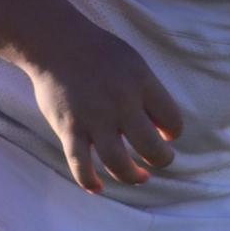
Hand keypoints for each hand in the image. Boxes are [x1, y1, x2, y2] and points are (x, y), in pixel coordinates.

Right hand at [18, 19, 184, 193]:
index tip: (167, 134)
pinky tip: (99, 188)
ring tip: (140, 177)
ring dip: (133, 177)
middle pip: (151, 147)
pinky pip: (80, 164)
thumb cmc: (100, 53)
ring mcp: (93, 118)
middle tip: (160, 159)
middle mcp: (120, 103)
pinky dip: (90, 181)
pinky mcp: (68, 128)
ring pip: (118, 163)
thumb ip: (151, 93)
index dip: (174, 132)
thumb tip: (166, 130)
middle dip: (161, 159)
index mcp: (141, 83)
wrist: (55, 42)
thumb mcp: (135, 63)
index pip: (172, 120)